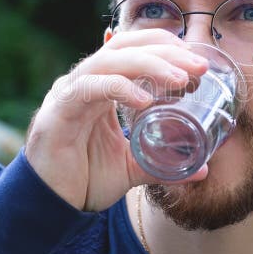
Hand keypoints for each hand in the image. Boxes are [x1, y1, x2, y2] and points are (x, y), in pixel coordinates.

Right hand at [24, 29, 209, 210]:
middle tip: (199, 66)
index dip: (165, 46)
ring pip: (110, 61)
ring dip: (149, 64)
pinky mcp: (58, 112)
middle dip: (166, 52)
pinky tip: (144, 100)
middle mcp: (85, 82)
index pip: (133, 48)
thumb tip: (203, 169)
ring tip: (181, 80)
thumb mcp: (132, 168)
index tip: (197, 61)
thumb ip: (163, 164)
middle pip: (125, 47)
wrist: (50, 207)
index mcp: (101, 86)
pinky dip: (118, 88)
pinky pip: (89, 88)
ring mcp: (69, 93)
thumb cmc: (84, 180)